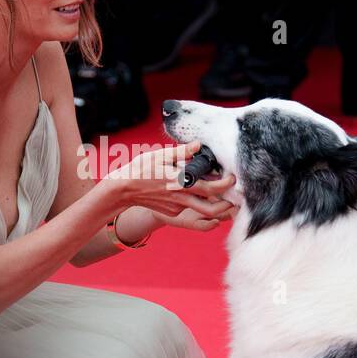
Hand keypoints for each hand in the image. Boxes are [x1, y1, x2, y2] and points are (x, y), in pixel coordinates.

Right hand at [101, 140, 235, 231]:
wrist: (123, 189)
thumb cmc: (141, 169)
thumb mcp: (160, 155)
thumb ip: (181, 151)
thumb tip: (198, 145)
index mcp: (181, 183)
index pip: (211, 188)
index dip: (225, 184)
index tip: (232, 177)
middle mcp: (181, 198)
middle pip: (212, 208)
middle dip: (227, 205)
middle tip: (233, 196)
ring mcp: (176, 207)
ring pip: (201, 210)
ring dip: (214, 206)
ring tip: (221, 196)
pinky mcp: (171, 212)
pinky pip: (187, 208)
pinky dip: (193, 202)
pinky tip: (190, 192)